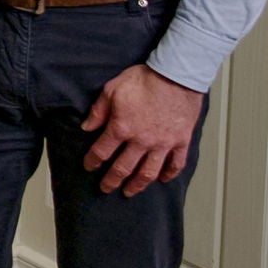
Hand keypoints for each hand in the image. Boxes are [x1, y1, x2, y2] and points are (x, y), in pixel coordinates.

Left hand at [81, 64, 204, 195]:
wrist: (176, 76)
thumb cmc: (144, 80)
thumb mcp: (111, 89)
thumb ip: (98, 111)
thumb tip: (87, 127)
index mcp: (121, 128)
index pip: (102, 151)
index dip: (93, 161)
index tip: (88, 167)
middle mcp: (141, 141)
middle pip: (123, 168)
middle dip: (112, 180)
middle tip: (105, 188)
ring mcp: (163, 144)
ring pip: (148, 172)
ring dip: (137, 184)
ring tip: (129, 191)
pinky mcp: (181, 142)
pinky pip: (175, 164)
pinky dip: (169, 174)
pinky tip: (163, 180)